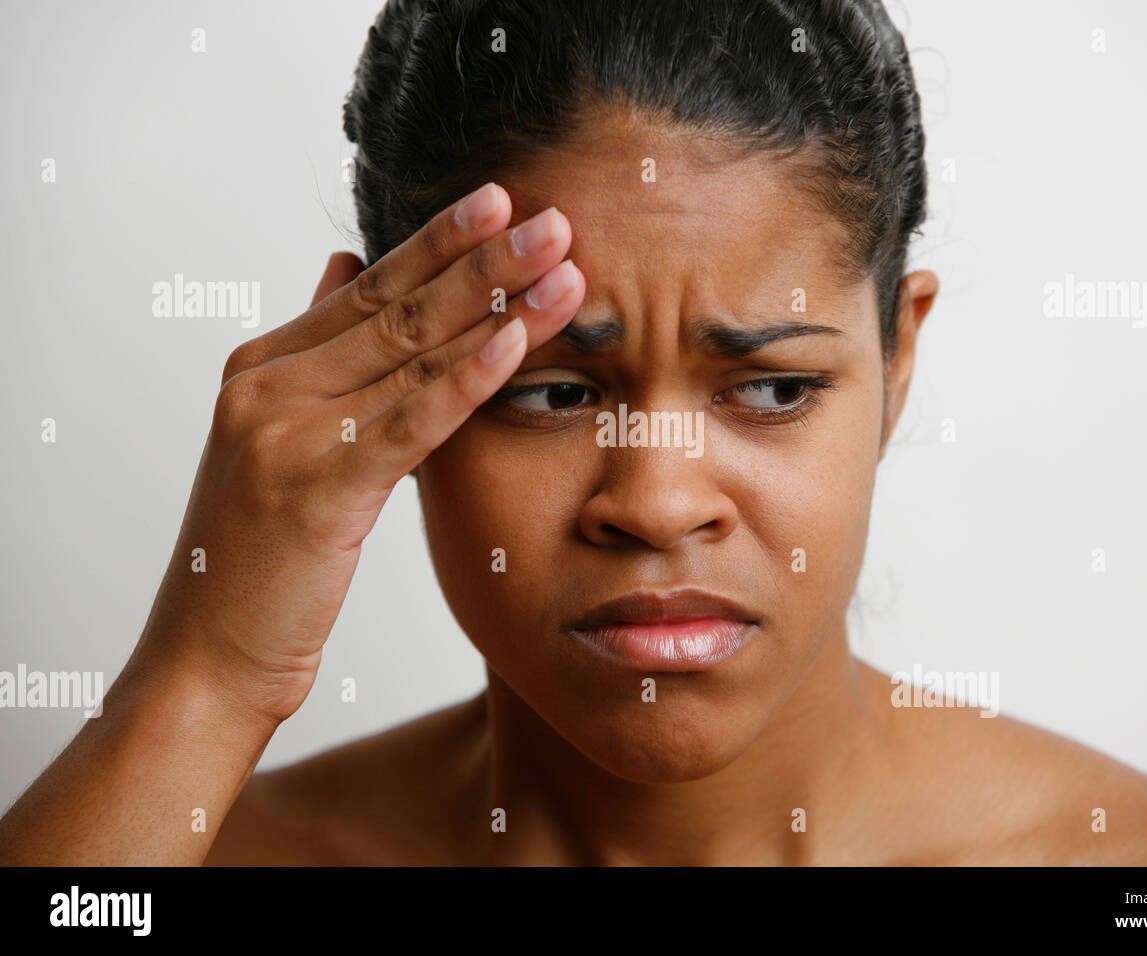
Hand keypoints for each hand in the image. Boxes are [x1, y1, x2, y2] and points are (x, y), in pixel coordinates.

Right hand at [135, 183, 583, 724]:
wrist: (208, 656)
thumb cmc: (259, 559)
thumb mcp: (281, 442)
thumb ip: (317, 354)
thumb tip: (344, 266)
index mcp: (262, 368)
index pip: (368, 289)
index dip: (438, 243)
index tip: (497, 202)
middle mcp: (269, 385)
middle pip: (397, 307)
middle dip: (482, 257)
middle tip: (551, 215)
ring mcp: (287, 432)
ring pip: (411, 352)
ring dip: (495, 302)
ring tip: (560, 260)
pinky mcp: (317, 488)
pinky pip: (409, 420)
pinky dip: (467, 378)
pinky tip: (517, 340)